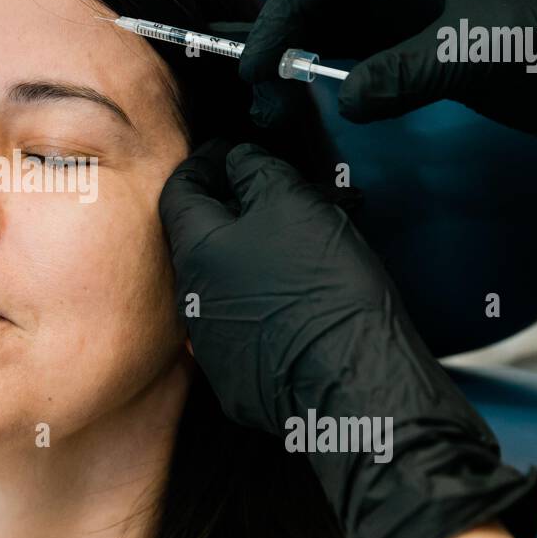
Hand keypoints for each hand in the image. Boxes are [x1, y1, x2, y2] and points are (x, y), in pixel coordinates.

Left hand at [159, 138, 536, 537]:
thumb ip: (254, 172)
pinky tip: (306, 300)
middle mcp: (190, 298)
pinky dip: (269, 305)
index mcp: (196, 251)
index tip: (235, 152)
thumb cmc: (325, 288)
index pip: (180, 190)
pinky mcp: (238, 379)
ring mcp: (211, 344)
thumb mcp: (293, 205)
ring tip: (304, 248)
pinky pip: (248, 327)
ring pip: (226, 283)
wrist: (356, 385)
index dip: (208, 163)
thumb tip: (235, 159)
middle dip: (236, 211)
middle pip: (202, 238)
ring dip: (255, 259)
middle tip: (281, 197)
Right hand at [239, 0, 536, 176]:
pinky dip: (309, 81)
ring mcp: (390, 14)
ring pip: (317, 31)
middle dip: (277, 41)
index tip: (259, 61)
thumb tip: (347, 101)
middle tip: (257, 92)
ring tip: (267, 108)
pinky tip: (284, 101)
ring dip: (287, 67)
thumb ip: (407, 73)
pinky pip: (336, 60)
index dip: (283, 9)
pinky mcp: (392, 50)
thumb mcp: (479, 55)